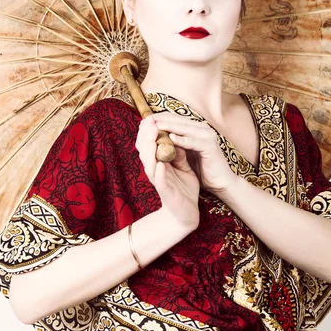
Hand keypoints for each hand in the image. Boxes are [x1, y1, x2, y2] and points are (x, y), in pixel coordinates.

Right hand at [135, 115, 199, 230]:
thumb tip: (176, 137)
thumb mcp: (182, 167)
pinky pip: (159, 181)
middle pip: (144, 151)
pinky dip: (159, 172)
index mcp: (158, 163)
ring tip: (152, 136)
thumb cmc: (183, 189)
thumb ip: (178, 154)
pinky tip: (160, 164)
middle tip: (149, 121)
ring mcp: (159, 182)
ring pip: (149, 164)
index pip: (148, 144)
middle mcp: (155, 171)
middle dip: (146, 136)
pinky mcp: (165, 192)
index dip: (148, 131)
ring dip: (150, 150)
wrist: (186, 214)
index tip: (151, 116)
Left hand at [150, 112, 235, 194]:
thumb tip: (156, 137)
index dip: (158, 118)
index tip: (144, 122)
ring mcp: (207, 136)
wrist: (221, 183)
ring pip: (184, 128)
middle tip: (146, 121)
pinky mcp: (210, 146)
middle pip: (177, 120)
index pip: (174, 118)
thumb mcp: (185, 154)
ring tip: (155, 127)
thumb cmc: (202, 169)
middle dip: (161, 120)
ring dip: (169, 127)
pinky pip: (193, 141)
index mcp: (196, 129)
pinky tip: (171, 139)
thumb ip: (174, 145)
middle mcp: (202, 129)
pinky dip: (182, 140)